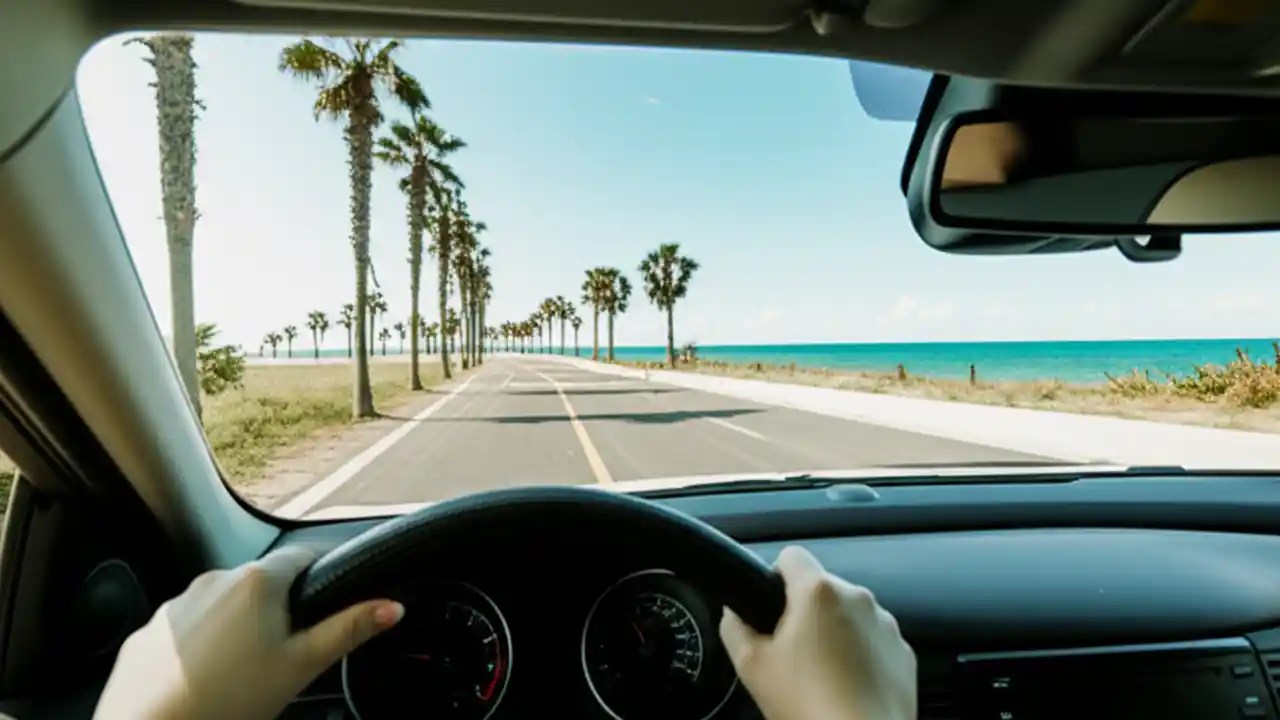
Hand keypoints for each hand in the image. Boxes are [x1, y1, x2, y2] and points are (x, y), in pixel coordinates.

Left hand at [94, 547, 403, 719]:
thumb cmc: (231, 701)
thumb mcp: (302, 666)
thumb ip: (348, 629)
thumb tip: (393, 606)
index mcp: (258, 581)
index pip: (303, 556)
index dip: (320, 575)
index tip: (326, 598)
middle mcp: (214, 580)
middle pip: (261, 584)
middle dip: (276, 611)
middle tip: (283, 655)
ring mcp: (176, 605)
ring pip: (221, 607)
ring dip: (236, 628)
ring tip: (240, 675)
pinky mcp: (148, 633)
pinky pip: (185, 631)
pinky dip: (199, 648)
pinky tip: (205, 681)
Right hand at [719, 546, 915, 719]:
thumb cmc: (810, 706)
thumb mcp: (751, 666)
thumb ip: (734, 627)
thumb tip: (734, 614)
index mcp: (818, 592)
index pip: (791, 556)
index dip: (775, 577)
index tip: (770, 606)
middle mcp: (858, 599)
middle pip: (821, 589)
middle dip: (805, 613)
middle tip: (790, 654)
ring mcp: (886, 625)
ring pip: (849, 615)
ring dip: (835, 634)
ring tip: (820, 675)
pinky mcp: (903, 652)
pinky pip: (874, 641)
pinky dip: (860, 655)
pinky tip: (846, 685)